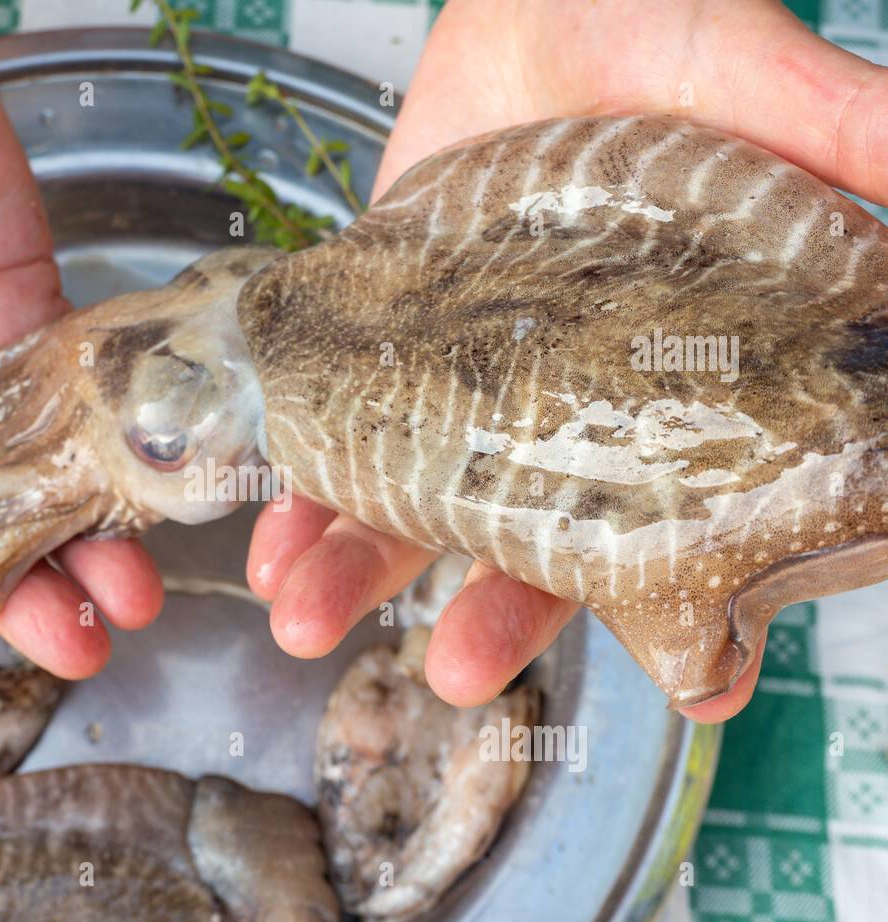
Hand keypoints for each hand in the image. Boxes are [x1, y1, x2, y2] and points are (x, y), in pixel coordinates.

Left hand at [248, 0, 887, 721]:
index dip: (700, 611)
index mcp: (672, 388)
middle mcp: (565, 412)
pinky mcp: (378, 347)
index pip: (691, 526)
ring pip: (411, 513)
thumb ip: (854, 145)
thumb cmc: (659, 31)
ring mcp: (463, 388)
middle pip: (534, 551)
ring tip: (304, 622)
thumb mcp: (765, 90)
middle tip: (456, 677)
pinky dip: (293, 494)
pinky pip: (328, 438)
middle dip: (493, 621)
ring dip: (358, 575)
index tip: (699, 683)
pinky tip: (265, 541)